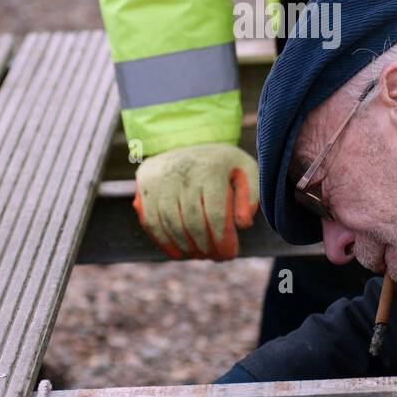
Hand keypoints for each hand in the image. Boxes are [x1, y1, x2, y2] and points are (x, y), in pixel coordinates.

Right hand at [133, 144, 258, 259]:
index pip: (215, 213)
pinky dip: (164, 243)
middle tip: (216, 257)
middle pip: (193, 222)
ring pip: (171, 224)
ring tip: (201, 255)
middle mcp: (183, 173)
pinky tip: (178, 253)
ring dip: (187, 247)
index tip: (230, 254)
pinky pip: (151, 222)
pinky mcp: (145, 187)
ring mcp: (161, 179)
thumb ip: (252, 195)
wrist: (186, 139)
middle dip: (206, 247)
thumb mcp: (245, 169)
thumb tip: (243, 224)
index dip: (222, 240)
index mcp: (210, 169)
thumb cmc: (221, 163)